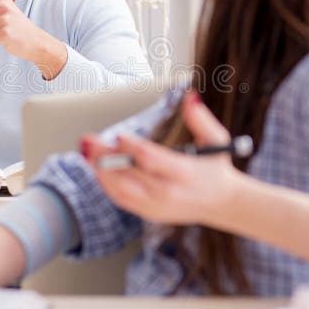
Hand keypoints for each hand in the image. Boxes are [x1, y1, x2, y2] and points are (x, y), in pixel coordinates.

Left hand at [84, 91, 243, 225]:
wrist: (221, 204)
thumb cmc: (214, 166)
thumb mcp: (217, 139)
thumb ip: (200, 118)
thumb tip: (189, 95)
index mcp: (185, 173)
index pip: (152, 160)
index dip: (132, 148)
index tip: (118, 136)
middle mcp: (168, 193)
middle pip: (130, 176)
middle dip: (106, 158)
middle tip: (88, 141)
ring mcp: (157, 206)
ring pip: (121, 190)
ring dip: (100, 171)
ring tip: (86, 151)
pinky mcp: (149, 213)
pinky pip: (122, 200)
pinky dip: (106, 184)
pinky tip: (96, 167)